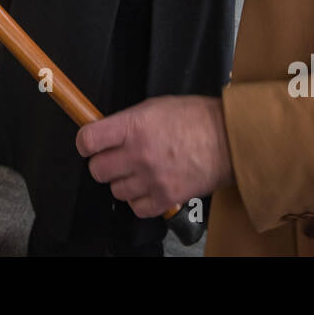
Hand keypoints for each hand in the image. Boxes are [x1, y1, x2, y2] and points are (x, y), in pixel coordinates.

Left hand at [77, 95, 233, 218]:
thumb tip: (106, 133)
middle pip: (97, 170)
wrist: (228, 139)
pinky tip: (148, 187)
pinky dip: (139, 200)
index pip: (88, 140)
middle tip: (114, 158)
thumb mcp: (155, 106)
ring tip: (137, 172)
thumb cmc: (195, 118)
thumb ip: (128, 122)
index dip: (85, 143)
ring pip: (115, 191)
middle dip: (102, 164)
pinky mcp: (166, 198)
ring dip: (122, 182)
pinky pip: (136, 208)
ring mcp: (151, 178)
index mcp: (133, 126)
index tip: (89, 144)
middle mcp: (138, 154)